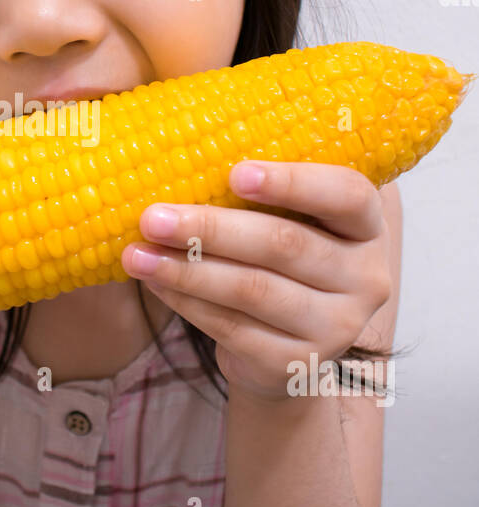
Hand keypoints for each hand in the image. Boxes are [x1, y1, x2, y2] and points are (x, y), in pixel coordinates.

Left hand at [121, 161, 392, 401]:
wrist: (284, 345)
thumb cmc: (277, 258)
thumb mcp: (286, 217)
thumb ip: (257, 187)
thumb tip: (182, 144)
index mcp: (368, 226)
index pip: (347, 195)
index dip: (293, 182)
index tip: (235, 173)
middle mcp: (366, 277)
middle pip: (284, 244)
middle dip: (211, 228)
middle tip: (153, 217)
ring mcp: (338, 326)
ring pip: (253, 290)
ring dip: (187, 270)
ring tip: (138, 254)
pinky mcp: (298, 363)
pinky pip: (233, 328)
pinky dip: (187, 303)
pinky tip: (154, 283)